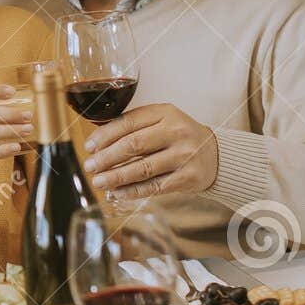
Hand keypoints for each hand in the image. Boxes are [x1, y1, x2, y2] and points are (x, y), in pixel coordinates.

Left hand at [82, 103, 217, 200]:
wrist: (215, 155)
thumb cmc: (178, 137)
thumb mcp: (160, 121)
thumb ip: (134, 125)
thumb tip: (96, 138)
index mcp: (165, 112)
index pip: (128, 122)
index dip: (105, 135)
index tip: (89, 147)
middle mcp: (176, 131)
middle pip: (134, 144)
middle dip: (106, 157)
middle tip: (90, 166)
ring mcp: (184, 155)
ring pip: (143, 168)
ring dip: (116, 177)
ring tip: (98, 181)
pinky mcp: (188, 177)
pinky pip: (155, 186)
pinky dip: (133, 191)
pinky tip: (118, 192)